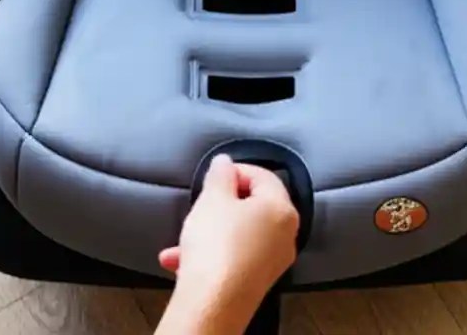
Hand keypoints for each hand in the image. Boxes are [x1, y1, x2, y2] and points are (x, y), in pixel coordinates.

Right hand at [157, 155, 298, 328]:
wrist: (212, 303)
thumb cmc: (217, 249)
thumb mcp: (212, 199)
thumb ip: (219, 175)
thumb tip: (224, 163)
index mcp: (281, 209)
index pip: (263, 176)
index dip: (235, 170)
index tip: (215, 175)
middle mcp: (285, 235)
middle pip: (252, 207)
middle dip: (220, 204)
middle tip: (202, 204)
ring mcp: (273, 260)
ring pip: (239, 234)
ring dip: (210, 232)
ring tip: (184, 239)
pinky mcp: (257, 280)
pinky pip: (234, 257)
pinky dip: (212, 253)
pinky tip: (182, 260)